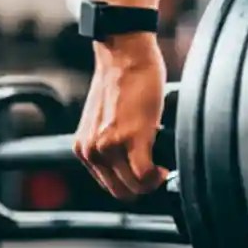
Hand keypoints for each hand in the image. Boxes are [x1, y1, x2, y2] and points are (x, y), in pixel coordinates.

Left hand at [74, 34, 167, 200]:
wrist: (124, 55)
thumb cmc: (122, 80)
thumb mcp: (105, 121)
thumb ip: (111, 144)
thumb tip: (133, 163)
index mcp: (84, 148)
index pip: (109, 185)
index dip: (130, 183)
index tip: (145, 174)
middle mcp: (92, 151)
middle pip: (122, 192)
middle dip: (142, 187)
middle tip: (156, 172)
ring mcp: (109, 146)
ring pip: (135, 187)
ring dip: (152, 181)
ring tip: (161, 165)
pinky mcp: (130, 138)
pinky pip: (146, 175)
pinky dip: (157, 176)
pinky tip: (163, 165)